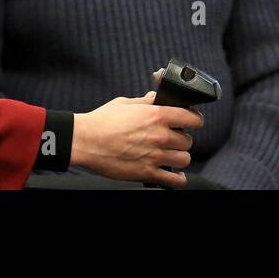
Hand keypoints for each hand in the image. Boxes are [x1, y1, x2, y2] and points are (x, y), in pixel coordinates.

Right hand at [71, 92, 203, 186]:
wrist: (85, 141)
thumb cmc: (102, 121)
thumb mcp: (126, 103)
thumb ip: (146, 101)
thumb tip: (157, 97)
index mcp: (157, 115)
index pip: (192, 118)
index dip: (194, 120)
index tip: (191, 121)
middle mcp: (160, 136)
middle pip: (188, 141)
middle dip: (181, 139)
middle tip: (172, 139)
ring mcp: (155, 156)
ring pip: (184, 159)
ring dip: (179, 157)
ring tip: (170, 155)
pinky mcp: (147, 173)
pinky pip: (174, 180)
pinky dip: (177, 179)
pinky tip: (174, 174)